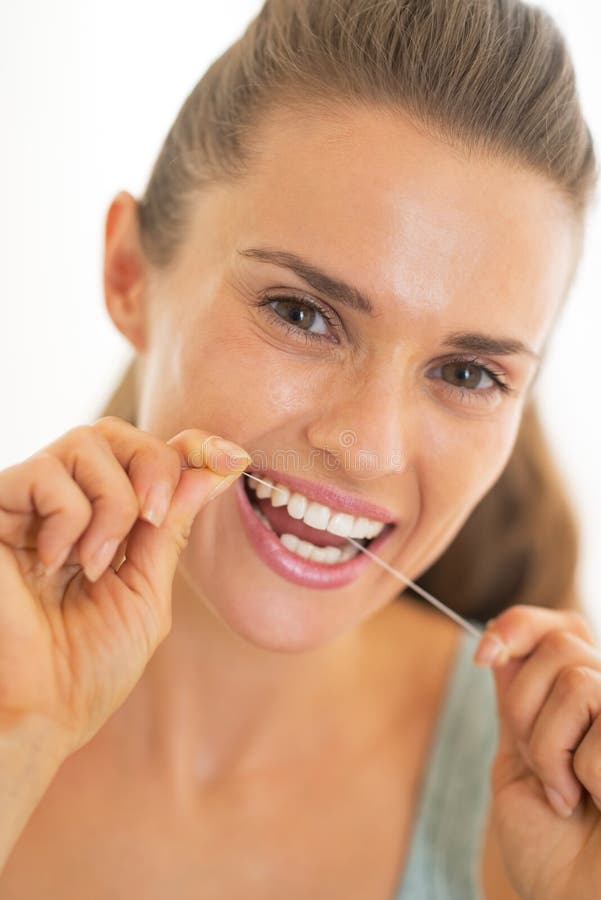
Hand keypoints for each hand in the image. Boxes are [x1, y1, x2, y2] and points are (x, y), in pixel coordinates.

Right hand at [0, 416, 249, 758]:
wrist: (32, 715)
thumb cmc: (84, 668)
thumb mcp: (145, 594)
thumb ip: (171, 530)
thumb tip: (214, 468)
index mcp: (102, 523)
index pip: (146, 454)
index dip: (191, 447)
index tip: (234, 458)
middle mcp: (64, 505)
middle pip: (116, 432)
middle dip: (154, 464)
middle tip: (155, 517)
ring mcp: (27, 504)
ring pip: (87, 442)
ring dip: (114, 503)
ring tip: (96, 563)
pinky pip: (47, 474)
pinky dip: (69, 516)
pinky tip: (55, 562)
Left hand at [473, 605, 600, 899]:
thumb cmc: (551, 853)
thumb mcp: (519, 764)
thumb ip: (516, 702)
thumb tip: (499, 640)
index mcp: (585, 705)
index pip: (562, 627)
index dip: (521, 625)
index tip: (484, 655)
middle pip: (561, 645)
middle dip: (524, 705)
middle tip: (537, 764)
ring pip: (574, 678)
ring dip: (547, 744)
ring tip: (564, 792)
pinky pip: (596, 719)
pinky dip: (576, 768)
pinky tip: (594, 804)